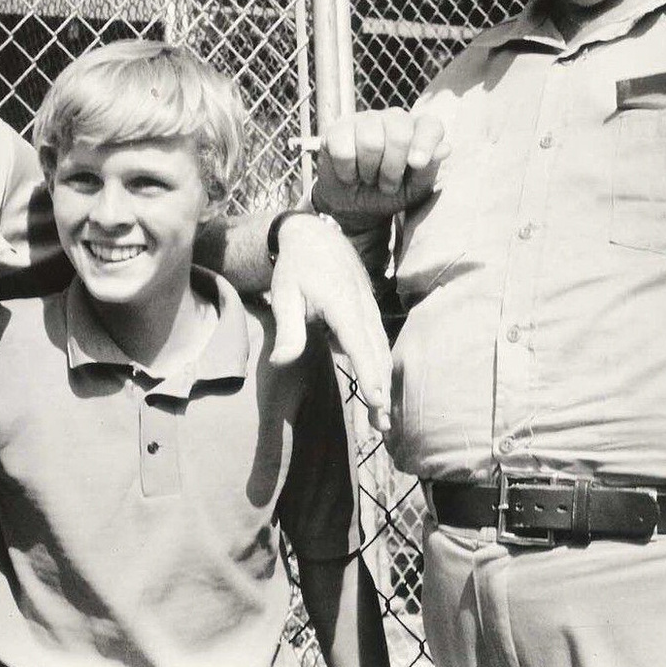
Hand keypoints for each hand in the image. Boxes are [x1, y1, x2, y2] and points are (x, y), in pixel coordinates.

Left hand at [269, 213, 392, 433]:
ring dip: (384, 385)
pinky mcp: (370, 315)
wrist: (316, 239)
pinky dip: (382, 370)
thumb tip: (281, 363)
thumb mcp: (284, 295)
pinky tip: (380, 393)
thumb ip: (288, 330)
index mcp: (342, 304)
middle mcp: (363, 309)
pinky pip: (379, 345)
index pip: (358, 344)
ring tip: (382, 421)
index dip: (369, 374)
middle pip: (376, 355)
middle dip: (381, 391)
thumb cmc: (296, 269)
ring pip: (381, 352)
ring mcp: (370, 311)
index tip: (376, 401)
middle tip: (381, 427)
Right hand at [312, 108, 448, 225]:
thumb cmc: (390, 194)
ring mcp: (363, 120)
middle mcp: (392, 119)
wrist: (354, 205)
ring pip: (370, 141)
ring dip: (369, 171)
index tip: (416, 164)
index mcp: (417, 130)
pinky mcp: (337, 129)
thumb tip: (445, 148)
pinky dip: (347, 170)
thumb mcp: (414, 189)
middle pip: (399, 133)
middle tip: (388, 185)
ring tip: (368, 179)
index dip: (425, 143)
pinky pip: (343, 149)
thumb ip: (429, 169)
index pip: (430, 125)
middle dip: (392, 167)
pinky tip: (349, 174)